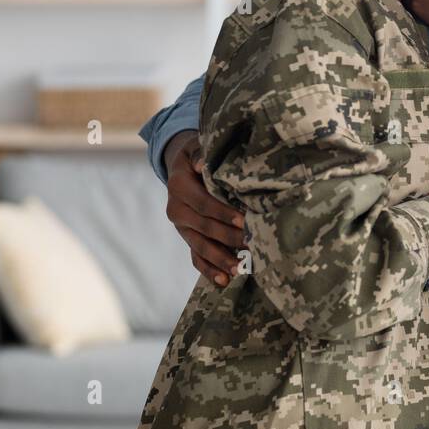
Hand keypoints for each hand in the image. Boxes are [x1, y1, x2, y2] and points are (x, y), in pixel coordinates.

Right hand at [163, 130, 245, 285]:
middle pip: (204, 228)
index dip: (223, 213)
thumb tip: (202, 163)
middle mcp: (176, 209)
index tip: (244, 220)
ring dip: (220, 259)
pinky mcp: (188, 237)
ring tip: (239, 270)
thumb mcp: (196, 146)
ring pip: (199, 246)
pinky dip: (208, 269)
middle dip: (228, 238)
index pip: (203, 203)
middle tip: (252, 245)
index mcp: (178, 186)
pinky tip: (223, 281)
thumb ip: (201, 154)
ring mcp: (181, 227)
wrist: (182, 166)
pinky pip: (195, 256)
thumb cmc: (197, 154)